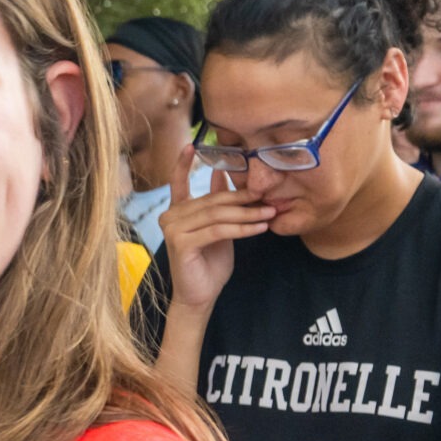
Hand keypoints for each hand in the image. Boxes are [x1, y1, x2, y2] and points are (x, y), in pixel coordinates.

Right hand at [159, 149, 275, 313]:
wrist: (199, 295)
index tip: (192, 145)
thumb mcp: (218, 228)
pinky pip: (218, 230)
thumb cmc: (209, 263)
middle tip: (269, 195)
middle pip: (212, 201)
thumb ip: (217, 204)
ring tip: (270, 212)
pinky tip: (260, 227)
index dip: (183, 164)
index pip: (178, 183)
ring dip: (248, 213)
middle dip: (243, 198)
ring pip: (217, 214)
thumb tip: (220, 175)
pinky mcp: (181, 243)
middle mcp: (169, 217)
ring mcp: (172, 230)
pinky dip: (242, 228)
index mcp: (176, 212)